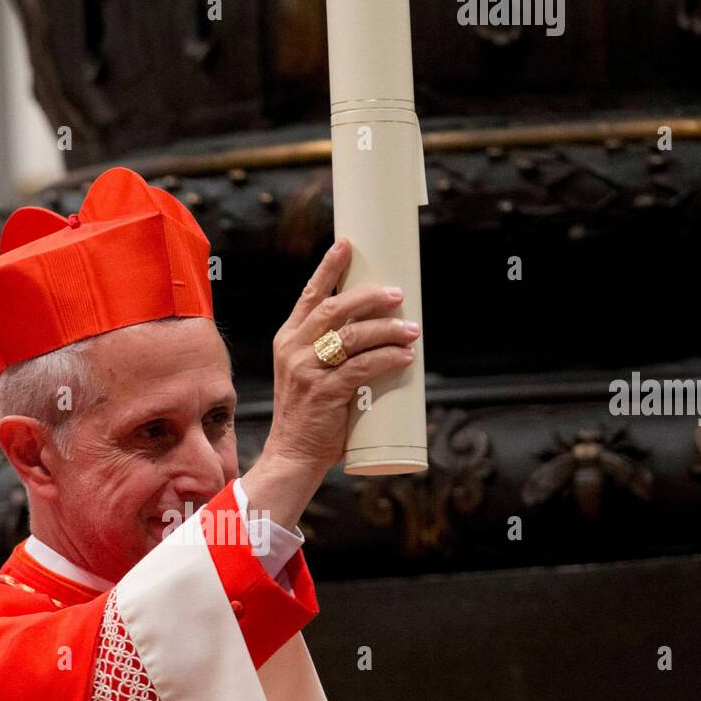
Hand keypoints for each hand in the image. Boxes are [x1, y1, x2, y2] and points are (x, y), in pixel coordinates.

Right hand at [240, 239, 418, 529]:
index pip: (310, 295)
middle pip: (335, 308)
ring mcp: (306, 370)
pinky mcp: (324, 392)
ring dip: (387, 329)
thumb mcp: (310, 375)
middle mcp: (293, 349)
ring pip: (352, 336)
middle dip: (370, 297)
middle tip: (398, 294)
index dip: (330, 267)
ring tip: (411, 330)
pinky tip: (405, 357)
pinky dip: (387, 359)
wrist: (292, 456)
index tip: (348, 244)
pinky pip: (362, 368)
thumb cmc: (311, 417)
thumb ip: (334, 353)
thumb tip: (380, 333)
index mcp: (288, 340)